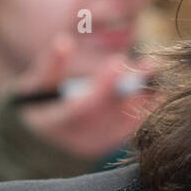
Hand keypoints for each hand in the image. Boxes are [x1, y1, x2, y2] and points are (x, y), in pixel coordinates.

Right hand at [6, 35, 159, 158]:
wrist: (35, 142)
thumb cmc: (34, 105)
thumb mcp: (34, 84)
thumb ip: (50, 66)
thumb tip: (64, 41)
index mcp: (54, 124)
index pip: (82, 106)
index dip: (102, 85)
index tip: (119, 61)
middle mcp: (75, 141)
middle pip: (109, 114)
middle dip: (131, 87)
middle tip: (150, 64)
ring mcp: (92, 148)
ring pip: (122, 125)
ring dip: (142, 100)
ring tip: (156, 77)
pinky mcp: (105, 149)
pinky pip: (128, 132)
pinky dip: (142, 112)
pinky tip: (155, 94)